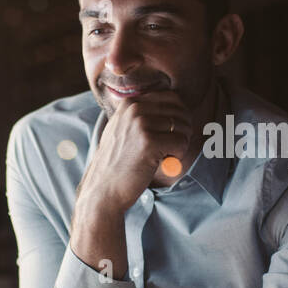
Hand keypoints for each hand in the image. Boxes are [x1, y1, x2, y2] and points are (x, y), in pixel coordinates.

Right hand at [77, 90, 190, 215]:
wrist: (103, 189)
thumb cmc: (117, 163)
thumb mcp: (123, 129)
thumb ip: (142, 116)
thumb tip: (176, 108)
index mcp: (130, 103)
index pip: (171, 98)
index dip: (180, 116)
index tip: (175, 132)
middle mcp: (135, 109)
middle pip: (180, 111)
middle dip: (184, 129)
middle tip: (175, 147)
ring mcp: (141, 124)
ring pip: (183, 127)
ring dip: (182, 143)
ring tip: (168, 155)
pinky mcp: (149, 141)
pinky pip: (181, 142)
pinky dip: (179, 154)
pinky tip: (167, 161)